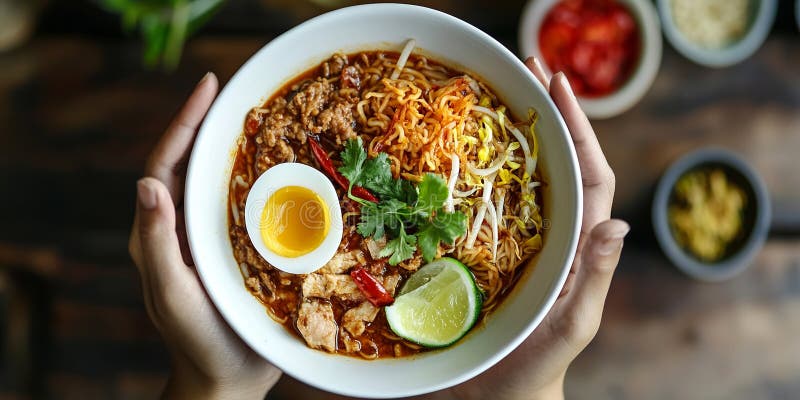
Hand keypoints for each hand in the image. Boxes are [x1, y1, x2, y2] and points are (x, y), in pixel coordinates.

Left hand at [129, 73, 281, 398]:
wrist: (229, 377)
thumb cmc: (198, 340)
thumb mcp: (174, 293)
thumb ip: (158, 243)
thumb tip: (146, 183)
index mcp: (160, 231)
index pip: (165, 164)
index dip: (183, 123)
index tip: (209, 87)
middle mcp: (183, 226)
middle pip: (192, 163)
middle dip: (210, 123)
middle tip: (238, 92)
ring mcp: (210, 237)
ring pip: (219, 180)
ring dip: (237, 146)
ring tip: (265, 118)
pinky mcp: (238, 248)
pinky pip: (247, 204)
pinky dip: (262, 179)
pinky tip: (287, 168)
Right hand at [444, 58, 628, 399]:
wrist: (498, 390)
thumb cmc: (539, 364)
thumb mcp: (574, 323)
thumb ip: (595, 277)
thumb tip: (618, 222)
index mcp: (578, 243)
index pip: (589, 174)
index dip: (579, 128)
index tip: (558, 85)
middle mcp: (552, 231)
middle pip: (558, 161)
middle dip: (547, 112)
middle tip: (526, 67)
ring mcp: (521, 238)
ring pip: (524, 174)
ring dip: (515, 130)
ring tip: (499, 92)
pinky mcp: (488, 247)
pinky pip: (486, 201)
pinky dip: (479, 169)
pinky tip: (460, 148)